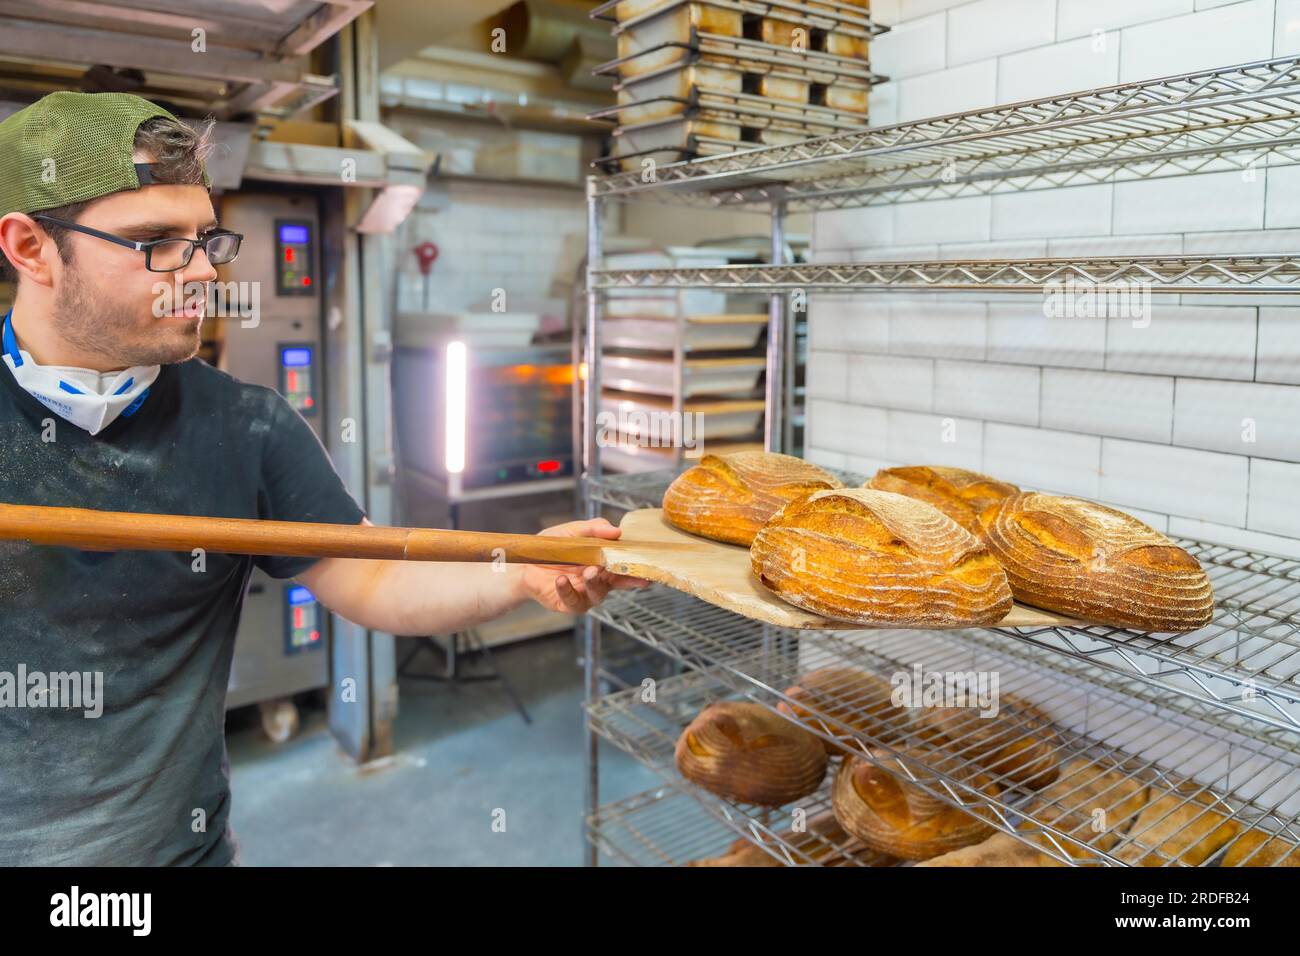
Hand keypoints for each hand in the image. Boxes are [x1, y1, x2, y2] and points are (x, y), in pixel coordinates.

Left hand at [521, 517, 649, 613]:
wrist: (524, 563)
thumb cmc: (552, 548)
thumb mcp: (573, 531)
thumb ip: (594, 528)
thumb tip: (617, 531)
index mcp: (604, 564)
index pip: (626, 568)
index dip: (639, 571)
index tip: (650, 571)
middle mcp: (599, 581)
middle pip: (618, 583)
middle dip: (626, 580)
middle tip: (628, 571)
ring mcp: (585, 595)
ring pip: (598, 593)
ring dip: (595, 582)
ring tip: (589, 571)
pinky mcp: (569, 604)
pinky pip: (572, 600)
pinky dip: (567, 590)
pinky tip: (561, 580)